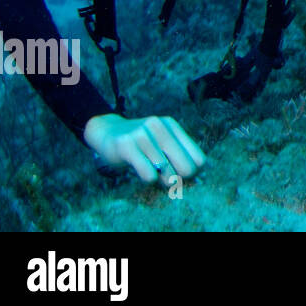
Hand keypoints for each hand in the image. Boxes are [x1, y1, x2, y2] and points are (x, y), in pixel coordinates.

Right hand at [84, 114, 205, 183]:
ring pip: (166, 171)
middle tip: (167, 178)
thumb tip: (196, 177)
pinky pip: (148, 174)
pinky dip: (148, 179)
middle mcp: (159, 126)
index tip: (181, 176)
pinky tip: (142, 172)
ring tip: (153, 173)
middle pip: (187, 167)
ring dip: (161, 180)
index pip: (198, 158)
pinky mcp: (126, 145)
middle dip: (179, 179)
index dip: (193, 173)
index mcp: (171, 126)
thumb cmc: (139, 143)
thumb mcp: (160, 142)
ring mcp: (142, 134)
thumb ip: (177, 155)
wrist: (106, 132)